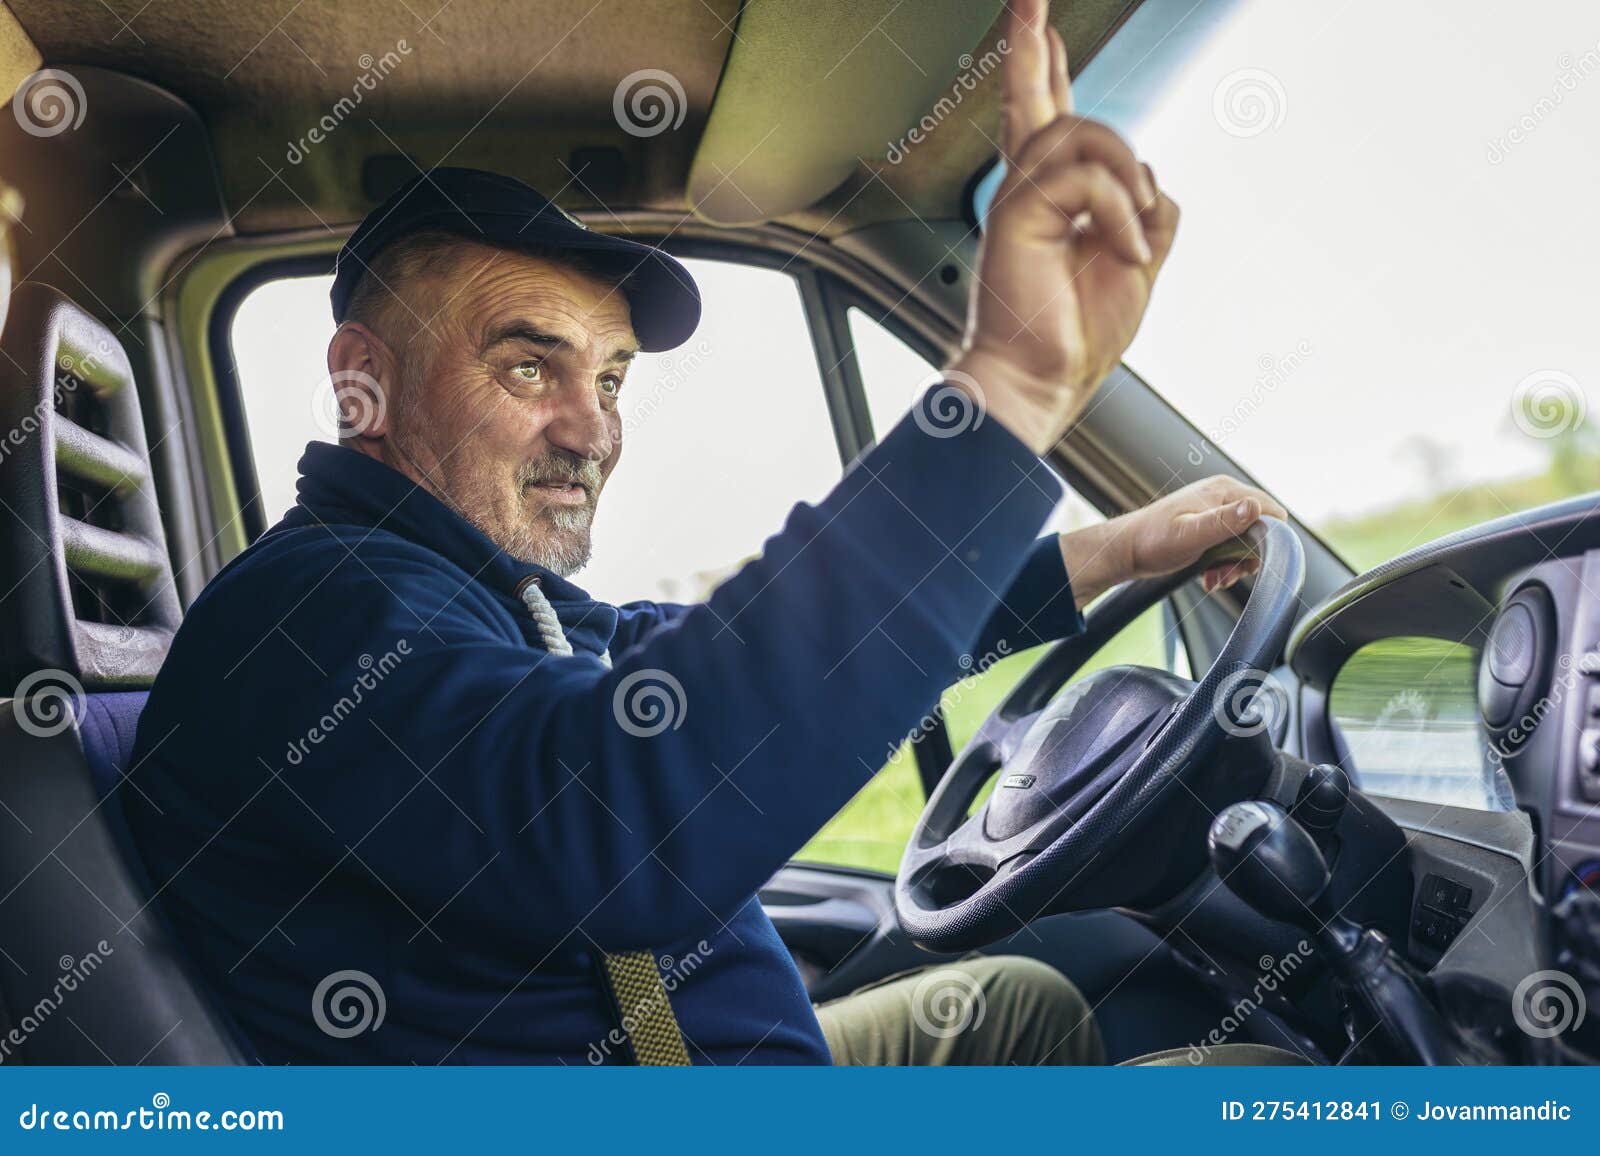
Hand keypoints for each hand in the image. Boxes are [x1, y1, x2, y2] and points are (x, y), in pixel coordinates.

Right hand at [946, 0, 1178, 455]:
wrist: (1041, 380)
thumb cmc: (1076, 336)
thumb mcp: (1137, 264)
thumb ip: (1147, 215)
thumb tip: (1156, 185)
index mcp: (1053, 202)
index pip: (1050, 119)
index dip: (1046, 68)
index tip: (1039, 23)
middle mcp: (1028, 192)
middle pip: (1033, 101)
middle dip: (1030, 47)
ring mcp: (1019, 200)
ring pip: (1084, 134)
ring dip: (1127, 177)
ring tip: (1132, 231)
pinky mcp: (1019, 214)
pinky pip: (1091, 180)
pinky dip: (1121, 214)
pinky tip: (1123, 251)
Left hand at [1059, 477, 1288, 607]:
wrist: (1125, 550)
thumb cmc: (1152, 541)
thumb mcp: (1190, 534)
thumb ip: (1223, 522)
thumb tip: (1255, 507)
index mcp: (1224, 490)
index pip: (1271, 512)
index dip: (1267, 541)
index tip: (1245, 564)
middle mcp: (1224, 495)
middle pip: (1260, 529)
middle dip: (1248, 558)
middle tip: (1225, 575)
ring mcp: (1216, 510)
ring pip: (1246, 542)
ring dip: (1235, 565)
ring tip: (1214, 579)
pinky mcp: (1208, 525)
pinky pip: (1230, 546)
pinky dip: (1224, 564)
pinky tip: (1209, 577)